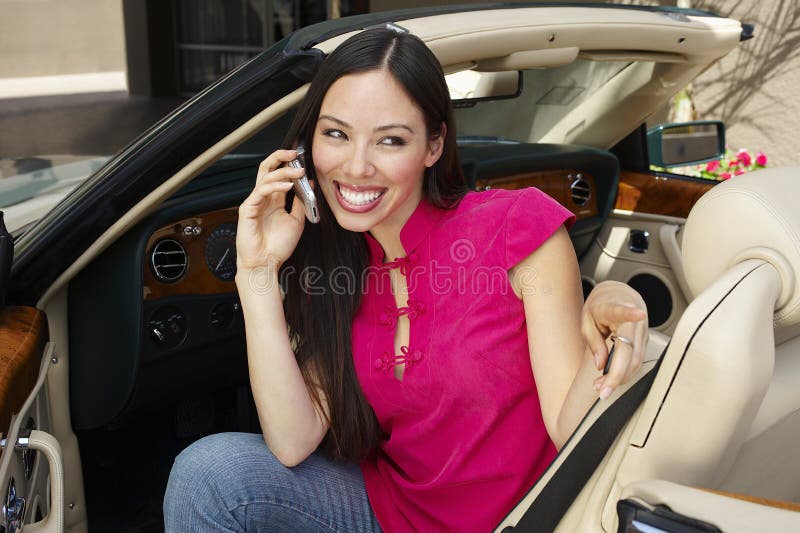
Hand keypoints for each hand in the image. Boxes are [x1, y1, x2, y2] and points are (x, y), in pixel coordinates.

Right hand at [236, 149, 306, 271]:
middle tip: (296, 153)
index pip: (279, 175)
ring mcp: (254, 202)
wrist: (266, 263)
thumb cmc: (278, 246)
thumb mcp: (297, 221)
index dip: (289, 164)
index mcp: (274, 200)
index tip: (303, 158)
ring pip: (265, 177)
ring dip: (283, 171)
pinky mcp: (248, 209)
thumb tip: (309, 184)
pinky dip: (275, 186)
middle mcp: (264, 198)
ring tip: (298, 172)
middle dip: (280, 157)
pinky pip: (261, 191)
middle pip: (267, 169)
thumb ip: (301, 203)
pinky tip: (288, 186)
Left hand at [581, 281, 647, 399]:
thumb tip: (601, 364)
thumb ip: (593, 341)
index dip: (632, 313)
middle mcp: (633, 320)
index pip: (623, 311)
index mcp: (614, 308)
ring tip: (601, 387)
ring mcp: (641, 331)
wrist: (617, 294)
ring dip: (620, 377)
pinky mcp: (644, 340)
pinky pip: (636, 360)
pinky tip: (610, 379)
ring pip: (636, 360)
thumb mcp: (587, 320)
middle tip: (601, 391)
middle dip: (617, 375)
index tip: (640, 314)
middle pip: (629, 350)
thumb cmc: (600, 306)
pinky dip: (624, 372)